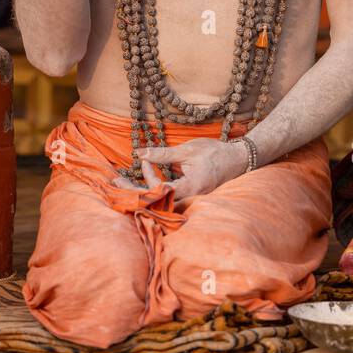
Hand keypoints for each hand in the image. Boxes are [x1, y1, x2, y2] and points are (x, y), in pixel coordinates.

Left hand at [128, 138, 248, 205]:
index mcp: (189, 187)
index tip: (120, 180)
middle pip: (154, 202)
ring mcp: (189, 200)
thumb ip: (163, 154)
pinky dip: (155, 185)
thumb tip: (139, 153)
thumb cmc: (214, 152)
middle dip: (133, 193)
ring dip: (143, 188)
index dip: (135, 189)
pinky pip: (167, 196)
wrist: (237, 159)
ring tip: (128, 174)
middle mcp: (189, 198)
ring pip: (160, 200)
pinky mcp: (188, 197)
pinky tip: (148, 170)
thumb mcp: (187, 150)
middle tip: (115, 182)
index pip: (156, 194)